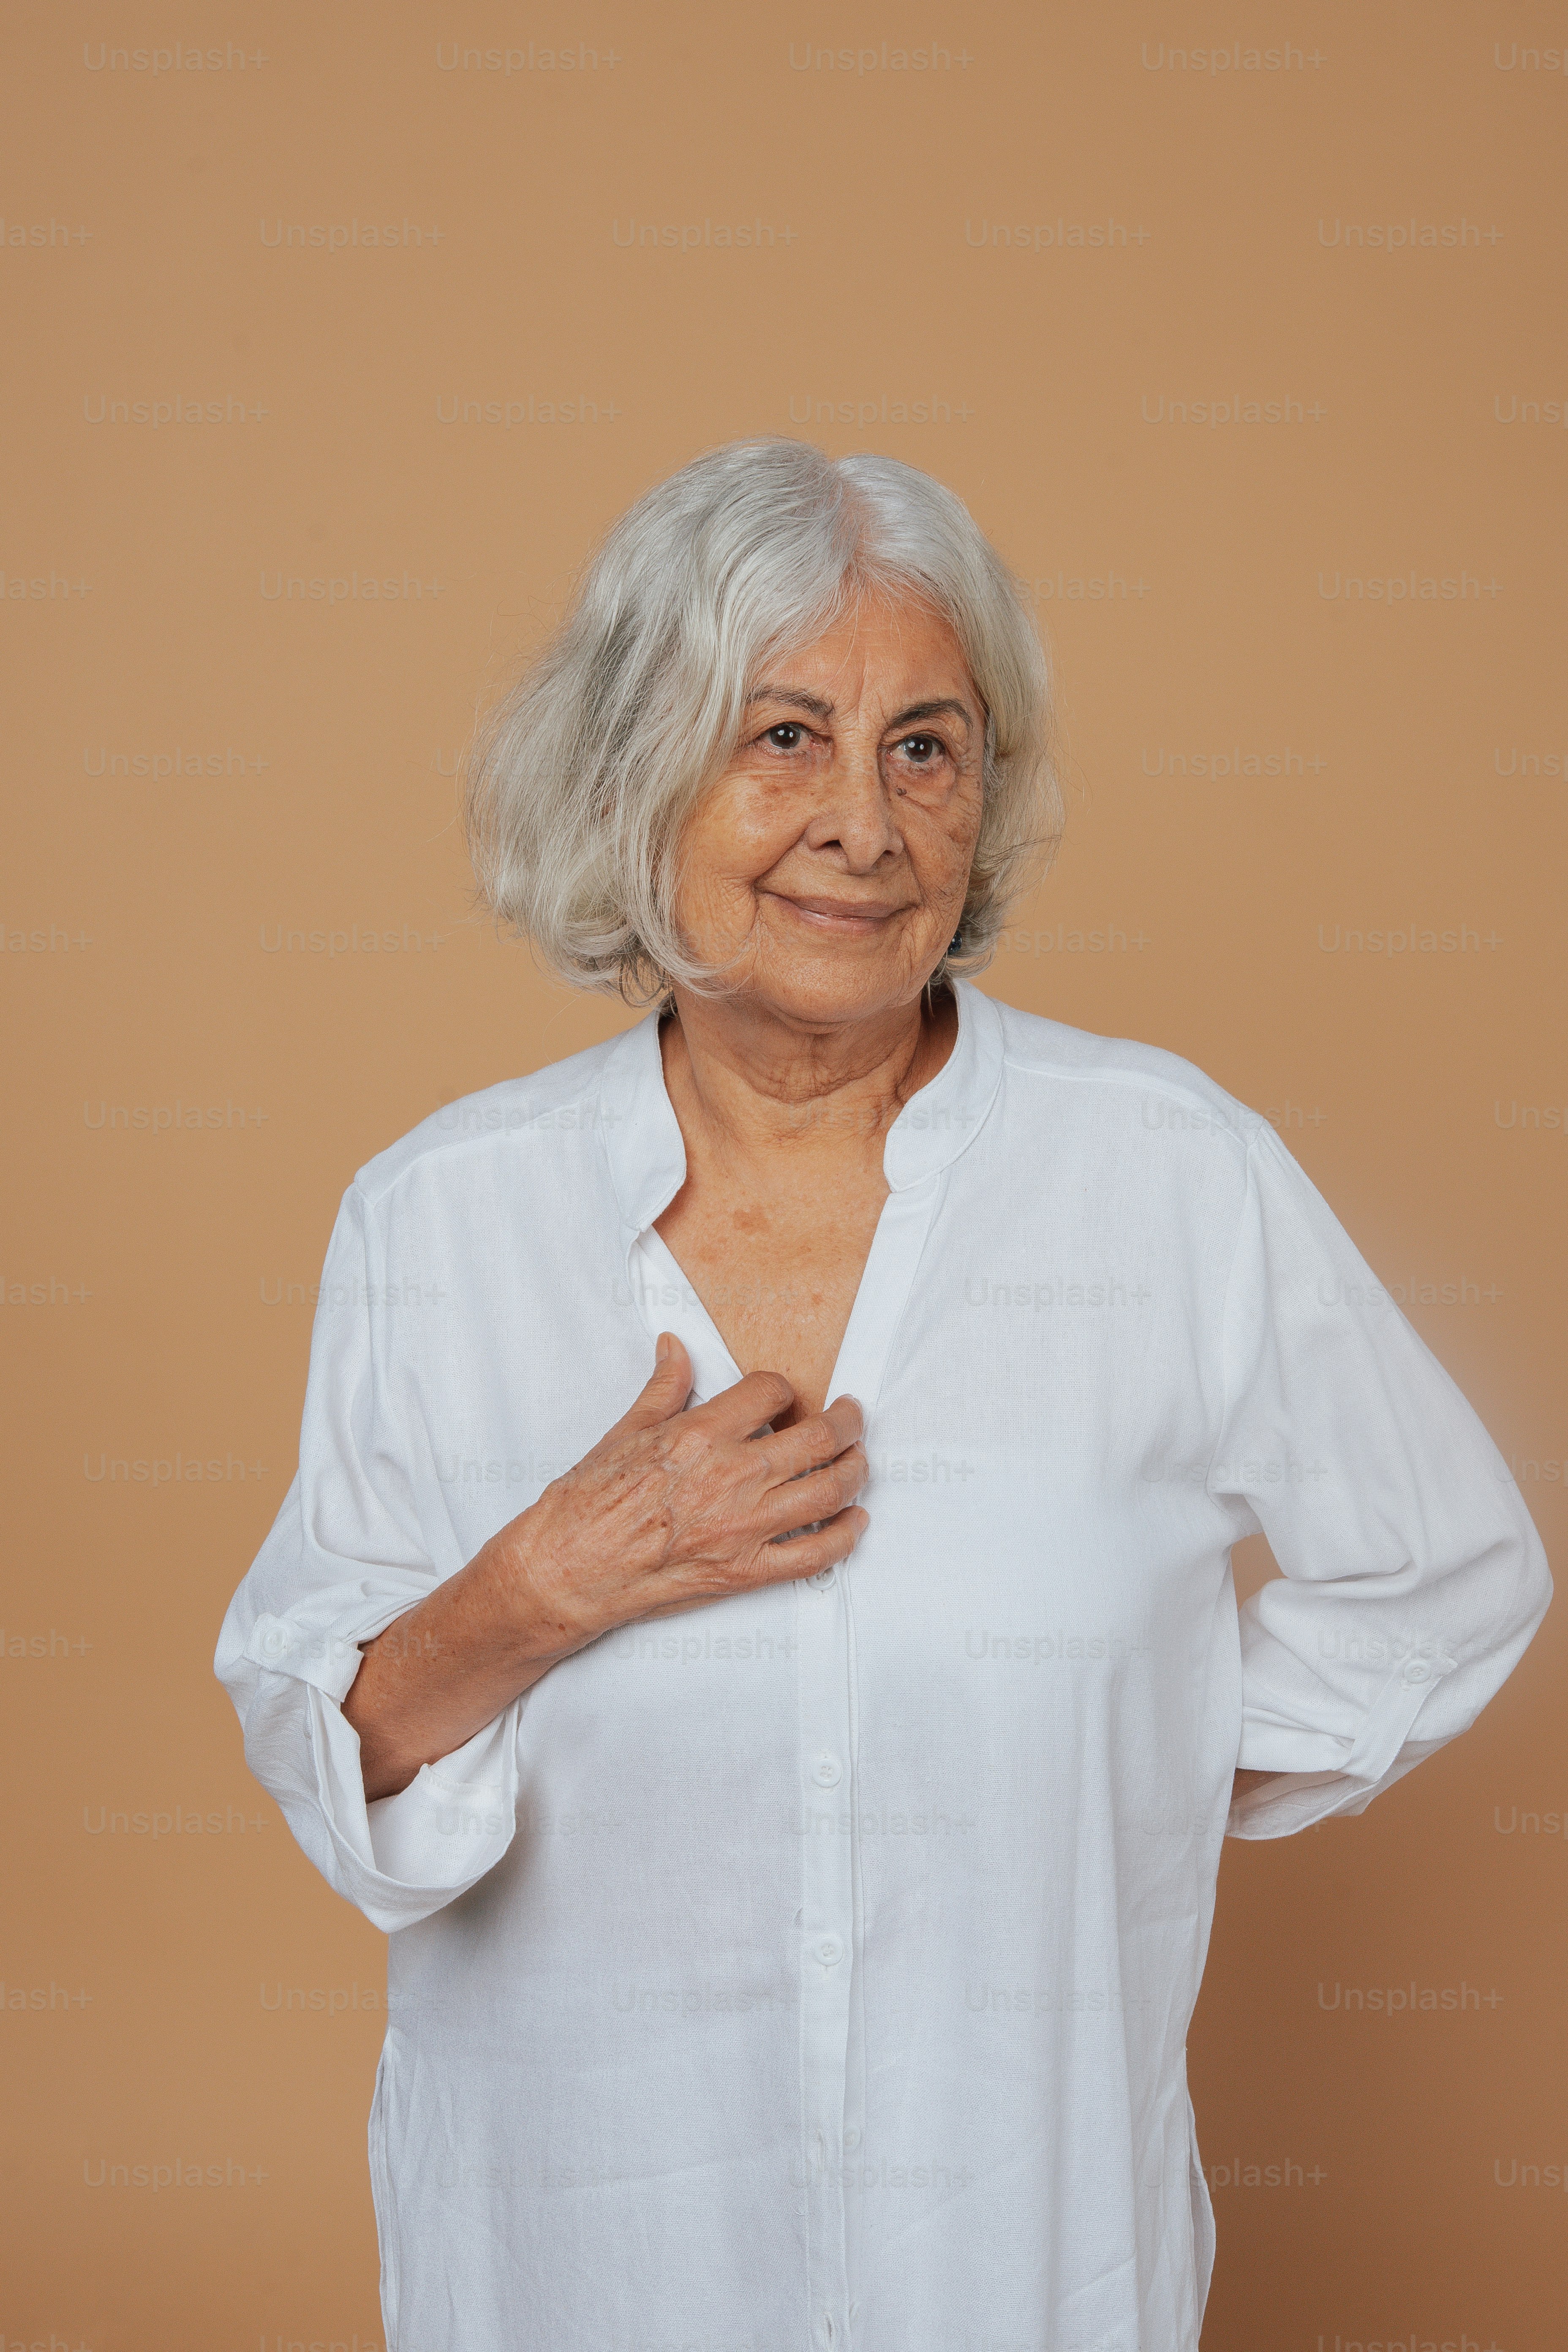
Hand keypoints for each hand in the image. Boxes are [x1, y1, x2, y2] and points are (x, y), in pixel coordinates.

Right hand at [494, 1333, 869, 1660]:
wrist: (565, 1572)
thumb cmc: (584, 1506)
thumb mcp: (622, 1433)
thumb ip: (662, 1389)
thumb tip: (675, 1347)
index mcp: (698, 1435)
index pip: (770, 1392)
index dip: (783, 1390)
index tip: (785, 1399)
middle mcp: (729, 1478)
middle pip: (818, 1438)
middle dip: (846, 1421)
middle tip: (851, 1416)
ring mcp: (742, 1528)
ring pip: (829, 1491)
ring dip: (855, 1470)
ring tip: (858, 1459)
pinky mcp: (745, 1572)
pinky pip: (816, 1555)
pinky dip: (846, 1537)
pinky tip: (855, 1521)